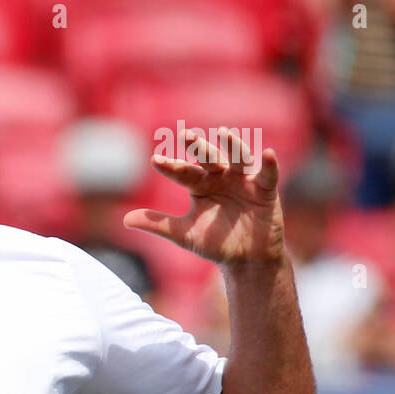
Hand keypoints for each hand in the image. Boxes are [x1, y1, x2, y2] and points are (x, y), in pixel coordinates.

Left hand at [124, 128, 285, 266]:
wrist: (245, 260)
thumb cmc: (214, 243)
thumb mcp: (184, 234)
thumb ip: (158, 224)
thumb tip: (125, 220)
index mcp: (199, 185)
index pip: (183, 172)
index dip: (171, 166)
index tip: (155, 160)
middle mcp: (221, 177)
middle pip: (208, 159)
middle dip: (198, 147)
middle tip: (186, 135)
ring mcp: (243, 181)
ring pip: (238, 158)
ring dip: (233, 146)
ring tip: (225, 133)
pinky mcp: (265, 190)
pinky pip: (268, 174)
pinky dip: (269, 165)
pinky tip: (268, 153)